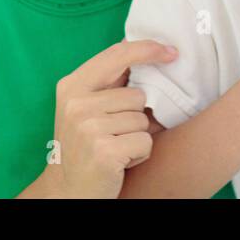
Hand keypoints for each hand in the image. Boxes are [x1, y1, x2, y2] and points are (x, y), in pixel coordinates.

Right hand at [41, 39, 177, 197]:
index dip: (147, 49)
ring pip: (143, 119)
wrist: (68, 190)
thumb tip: (152, 53)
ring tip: (115, 147)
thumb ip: (110, 84)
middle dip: (135, 116)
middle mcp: (77, 104)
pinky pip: (145, 141)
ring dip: (136, 136)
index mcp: (72, 86)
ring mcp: (88, 127)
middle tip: (113, 134)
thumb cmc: (85, 144)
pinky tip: (119, 161)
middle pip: (137, 95)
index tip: (171, 51)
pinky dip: (139, 153)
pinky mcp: (104, 151)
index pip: (116, 55)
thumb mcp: (86, 107)